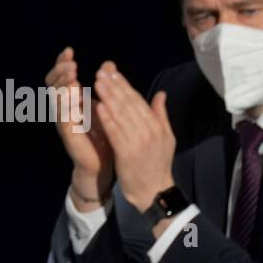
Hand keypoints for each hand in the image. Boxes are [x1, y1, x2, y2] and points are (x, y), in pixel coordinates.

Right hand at [46, 47, 113, 204]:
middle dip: (60, 71)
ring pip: (55, 98)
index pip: (60, 76)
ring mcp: (63, 120)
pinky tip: (75, 97)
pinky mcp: (68, 134)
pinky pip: (63, 117)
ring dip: (62, 86)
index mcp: (70, 99)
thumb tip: (109, 63)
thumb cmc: (102, 133)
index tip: (69, 51)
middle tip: (72, 64)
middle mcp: (62, 107)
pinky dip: (67, 107)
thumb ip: (104, 85)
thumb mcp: (104, 105)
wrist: (102, 164)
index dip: (61, 63)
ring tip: (73, 76)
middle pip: (51, 83)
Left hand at [92, 64, 175, 215]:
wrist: (154, 191)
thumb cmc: (157, 163)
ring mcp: (139, 142)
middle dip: (114, 85)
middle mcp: (149, 131)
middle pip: (129, 104)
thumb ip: (161, 114)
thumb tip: (161, 94)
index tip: (112, 71)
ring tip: (97, 82)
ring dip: (109, 97)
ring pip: (121, 115)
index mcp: (156, 126)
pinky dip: (107, 119)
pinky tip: (98, 106)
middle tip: (101, 70)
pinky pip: (115, 132)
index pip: (138, 100)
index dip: (124, 84)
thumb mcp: (165, 137)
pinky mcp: (128, 153)